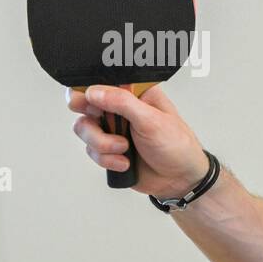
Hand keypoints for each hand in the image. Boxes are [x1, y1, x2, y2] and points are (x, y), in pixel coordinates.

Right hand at [66, 84, 207, 196]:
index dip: (88, 90)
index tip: (90, 104)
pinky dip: (106, 159)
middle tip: (102, 124)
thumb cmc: (176, 145)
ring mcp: (112, 128)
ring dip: (101, 143)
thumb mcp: (152, 120)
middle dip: (91, 120)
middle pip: (84, 104)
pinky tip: (124, 162)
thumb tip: (94, 92)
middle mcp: (119, 108)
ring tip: (124, 148)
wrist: (178, 180)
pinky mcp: (107, 149)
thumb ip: (122, 102)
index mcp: (133, 92)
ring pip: (84, 129)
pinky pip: (90, 151)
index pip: (101, 81)